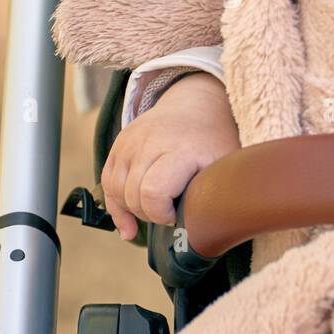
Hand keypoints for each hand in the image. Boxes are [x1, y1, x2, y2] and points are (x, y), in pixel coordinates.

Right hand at [102, 72, 239, 240]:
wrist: (196, 103)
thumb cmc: (215, 140)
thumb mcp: (226, 164)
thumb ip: (217, 192)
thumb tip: (206, 230)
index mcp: (181, 149)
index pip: (153, 192)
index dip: (162, 213)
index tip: (178, 215)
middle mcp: (150, 143)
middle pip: (132, 194)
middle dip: (148, 214)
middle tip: (169, 214)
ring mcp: (131, 142)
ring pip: (115, 190)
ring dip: (131, 210)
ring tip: (154, 213)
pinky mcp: (119, 143)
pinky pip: (107, 181)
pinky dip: (115, 204)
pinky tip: (128, 224)